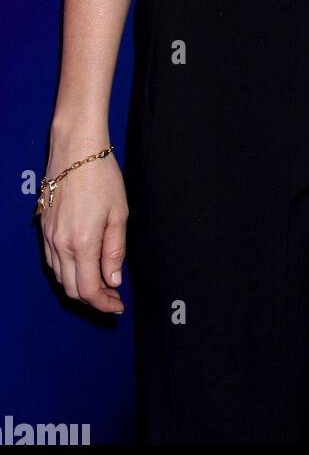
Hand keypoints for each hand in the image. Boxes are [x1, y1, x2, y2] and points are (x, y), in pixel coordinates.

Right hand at [39, 137, 126, 313]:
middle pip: (72, 289)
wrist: (75, 149)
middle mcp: (60, 245)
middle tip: (112, 298)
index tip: (118, 306)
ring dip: (79, 286)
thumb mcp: (119, 213)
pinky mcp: (43, 228)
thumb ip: (115, 250)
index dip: (104, 303)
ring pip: (60, 277)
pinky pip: (52, 261)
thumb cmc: (102, 177)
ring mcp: (48, 237)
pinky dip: (67, 271)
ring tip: (101, 284)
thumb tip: (113, 280)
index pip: (89, 289)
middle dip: (93, 300)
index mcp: (82, 243)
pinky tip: (83, 265)